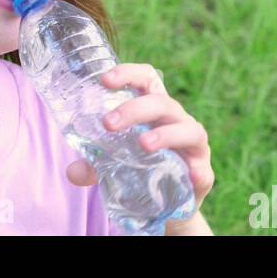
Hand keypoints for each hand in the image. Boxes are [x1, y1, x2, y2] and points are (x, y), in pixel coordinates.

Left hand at [65, 63, 214, 212]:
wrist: (168, 203)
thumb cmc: (140, 169)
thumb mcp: (113, 164)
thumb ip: (93, 164)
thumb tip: (72, 172)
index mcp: (153, 109)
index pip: (146, 78)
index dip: (128, 73)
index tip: (105, 80)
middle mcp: (175, 120)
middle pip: (160, 102)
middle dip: (134, 109)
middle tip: (108, 124)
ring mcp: (193, 145)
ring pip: (186, 129)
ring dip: (165, 134)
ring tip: (143, 144)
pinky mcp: (203, 173)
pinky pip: (204, 168)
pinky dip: (198, 170)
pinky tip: (190, 174)